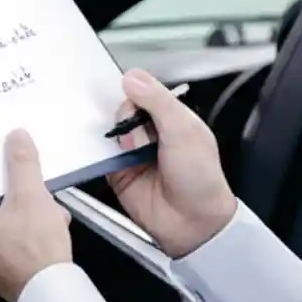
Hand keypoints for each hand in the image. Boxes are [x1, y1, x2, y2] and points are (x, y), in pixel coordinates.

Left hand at [0, 129, 72, 301]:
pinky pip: (5, 231)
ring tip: (37, 195)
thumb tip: (16, 139)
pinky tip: (46, 216)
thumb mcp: (30, 197)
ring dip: (16, 202)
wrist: (51, 292)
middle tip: (8, 167)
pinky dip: (23, 220)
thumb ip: (21, 164)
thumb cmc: (32, 254)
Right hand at [106, 69, 237, 258]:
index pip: (145, 91)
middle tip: (141, 133)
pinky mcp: (118, 171)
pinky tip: (116, 155)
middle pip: (124, 108)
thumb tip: (132, 77)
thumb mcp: (183, 131)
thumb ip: (158, 102)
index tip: (127, 90)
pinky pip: (101, 154)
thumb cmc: (200, 178)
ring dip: (119, 135)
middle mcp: (152, 132)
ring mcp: (134, 152)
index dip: (134, 89)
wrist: (193, 223)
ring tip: (134, 150)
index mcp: (173, 117)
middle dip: (126, 115)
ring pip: (112, 129)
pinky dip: (102, 151)